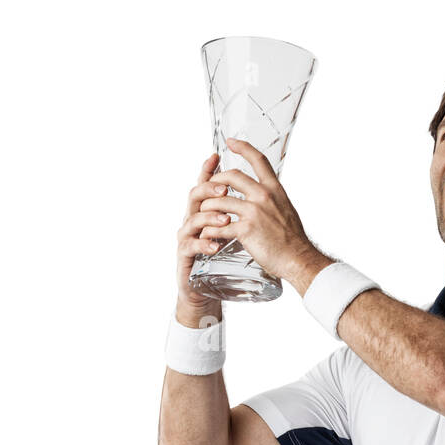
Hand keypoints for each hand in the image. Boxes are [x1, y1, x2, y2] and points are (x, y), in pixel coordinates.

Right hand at [175, 153, 227, 323]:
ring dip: (210, 217)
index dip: (208, 169)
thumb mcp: (233, 231)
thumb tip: (259, 193)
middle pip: (195, 195)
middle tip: (225, 189)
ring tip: (226, 219)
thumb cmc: (220, 258)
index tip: (216, 155)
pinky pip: (190, 245)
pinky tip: (215, 245)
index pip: (205, 185)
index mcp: (205, 211)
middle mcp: (193, 219)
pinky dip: (203, 244)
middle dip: (210, 189)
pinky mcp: (185, 255)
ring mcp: (187, 236)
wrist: (203, 289)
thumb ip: (239, 212)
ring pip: (193, 219)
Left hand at [196, 139, 322, 285]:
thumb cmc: (293, 239)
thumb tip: (264, 195)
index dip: (243, 147)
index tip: (231, 141)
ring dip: (206, 208)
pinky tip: (207, 234)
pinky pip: (219, 225)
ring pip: (219, 201)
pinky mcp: (246, 229)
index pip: (259, 160)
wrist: (298, 258)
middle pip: (232, 176)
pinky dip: (209, 230)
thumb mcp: (286, 209)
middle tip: (206, 187)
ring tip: (202, 215)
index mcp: (274, 189)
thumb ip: (272, 199)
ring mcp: (254, 212)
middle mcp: (264, 196)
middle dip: (214, 180)